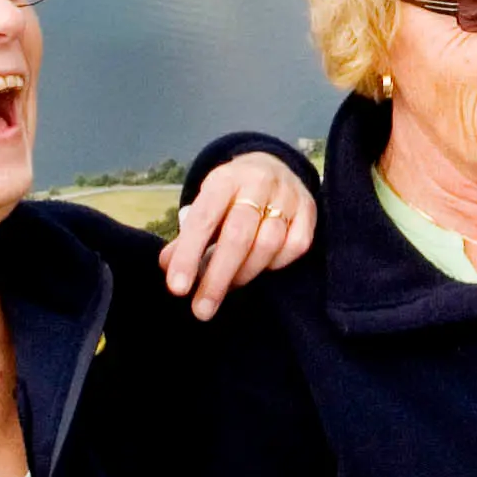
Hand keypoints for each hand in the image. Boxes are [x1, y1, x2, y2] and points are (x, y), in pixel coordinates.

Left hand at [161, 154, 316, 316]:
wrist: (271, 167)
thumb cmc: (231, 198)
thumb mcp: (205, 207)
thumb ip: (187, 238)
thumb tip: (167, 267)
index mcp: (224, 179)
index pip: (203, 219)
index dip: (189, 255)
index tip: (178, 288)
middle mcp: (258, 183)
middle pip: (238, 235)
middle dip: (217, 277)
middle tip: (202, 309)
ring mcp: (287, 196)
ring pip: (268, 244)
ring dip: (244, 274)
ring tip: (229, 286)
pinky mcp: (309, 211)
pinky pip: (294, 248)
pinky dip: (275, 265)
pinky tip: (260, 268)